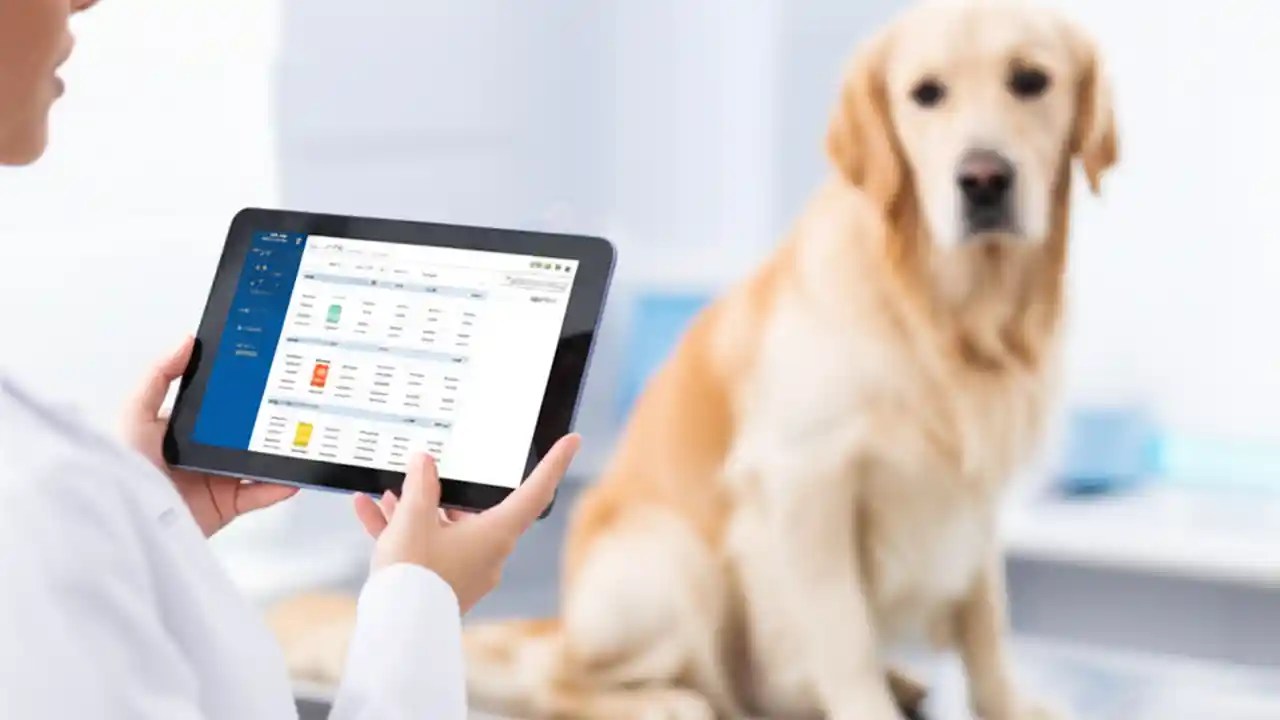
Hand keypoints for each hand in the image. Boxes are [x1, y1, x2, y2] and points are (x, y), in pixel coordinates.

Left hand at [123, 336, 297, 536]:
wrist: (129, 517)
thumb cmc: (123, 468)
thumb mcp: (136, 413)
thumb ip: (160, 376)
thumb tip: (187, 342)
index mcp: (182, 430)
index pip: (217, 406)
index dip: (238, 392)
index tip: (263, 375)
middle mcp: (201, 454)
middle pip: (242, 434)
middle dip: (265, 422)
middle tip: (290, 404)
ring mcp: (216, 480)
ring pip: (256, 463)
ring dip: (277, 454)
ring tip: (297, 438)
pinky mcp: (226, 506)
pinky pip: (259, 495)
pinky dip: (278, 487)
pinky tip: (292, 474)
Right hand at [353, 435, 579, 612]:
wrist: (394, 631)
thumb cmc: (413, 574)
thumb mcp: (414, 518)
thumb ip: (421, 484)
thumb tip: (424, 462)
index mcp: (496, 533)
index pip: (535, 491)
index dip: (555, 463)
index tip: (572, 440)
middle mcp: (488, 552)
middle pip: (476, 508)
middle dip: (447, 489)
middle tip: (432, 468)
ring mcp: (466, 569)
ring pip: (444, 528)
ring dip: (416, 509)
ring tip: (389, 491)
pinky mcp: (443, 583)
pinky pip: (427, 548)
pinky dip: (402, 530)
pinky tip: (370, 511)